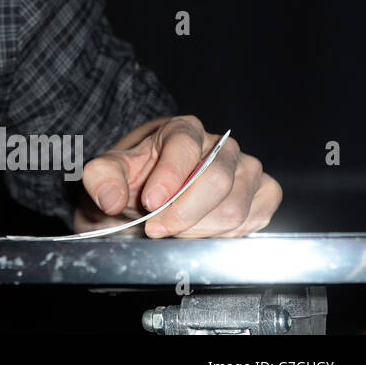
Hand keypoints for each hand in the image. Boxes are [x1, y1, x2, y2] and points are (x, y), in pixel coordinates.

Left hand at [74, 115, 281, 236]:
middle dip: (182, 213)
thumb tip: (110, 199)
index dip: (168, 179)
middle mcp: (222, 145)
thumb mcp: (108, 174)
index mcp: (184, 129)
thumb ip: (101, 178)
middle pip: (216, 181)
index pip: (185, 149)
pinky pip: (251, 221)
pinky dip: (223, 235)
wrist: (154, 196)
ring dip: (198, 229)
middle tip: (155, 227)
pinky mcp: (265, 193)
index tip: (149, 203)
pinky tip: (200, 229)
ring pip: (233, 208)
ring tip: (174, 226)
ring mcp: (247, 169)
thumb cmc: (137, 181)